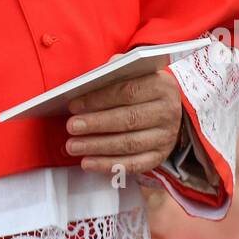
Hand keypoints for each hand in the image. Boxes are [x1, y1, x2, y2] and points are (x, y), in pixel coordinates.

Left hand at [64, 70, 183, 175]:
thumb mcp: (134, 73)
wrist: (168, 111)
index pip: (127, 92)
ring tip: (73, 146)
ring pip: (129, 144)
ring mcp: (165, 137)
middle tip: (71, 127)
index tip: (74, 105)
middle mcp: (167, 112)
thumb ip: (115, 73)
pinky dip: (108, 165)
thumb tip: (90, 80)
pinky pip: (133, 165)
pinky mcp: (160, 157)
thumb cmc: (142, 89)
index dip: (98, 99)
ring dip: (98, 147)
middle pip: (128, 119)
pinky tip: (88, 163)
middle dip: (96, 124)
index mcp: (161, 86)